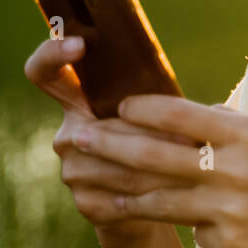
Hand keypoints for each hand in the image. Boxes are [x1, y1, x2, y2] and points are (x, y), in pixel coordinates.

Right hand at [23, 37, 196, 247]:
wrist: (153, 202)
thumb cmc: (160, 143)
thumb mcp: (156, 114)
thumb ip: (157, 100)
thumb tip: (202, 106)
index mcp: (77, 102)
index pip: (44, 72)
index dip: (53, 54)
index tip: (79, 43)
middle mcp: (68, 135)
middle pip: (105, 129)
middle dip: (150, 135)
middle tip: (190, 139)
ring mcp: (72, 171)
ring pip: (120, 165)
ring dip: (161, 167)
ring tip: (195, 165)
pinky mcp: (87, 203)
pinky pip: (124, 196)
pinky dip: (156, 194)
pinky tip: (180, 193)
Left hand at [67, 94, 247, 247]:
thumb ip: (228, 130)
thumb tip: (180, 117)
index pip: (181, 114)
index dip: (142, 111)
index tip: (117, 108)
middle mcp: (237, 169)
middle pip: (156, 156)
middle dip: (109, 146)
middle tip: (73, 139)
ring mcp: (231, 210)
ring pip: (159, 199)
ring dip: (119, 192)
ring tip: (89, 186)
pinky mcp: (229, 244)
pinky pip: (192, 230)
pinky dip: (186, 223)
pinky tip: (189, 220)